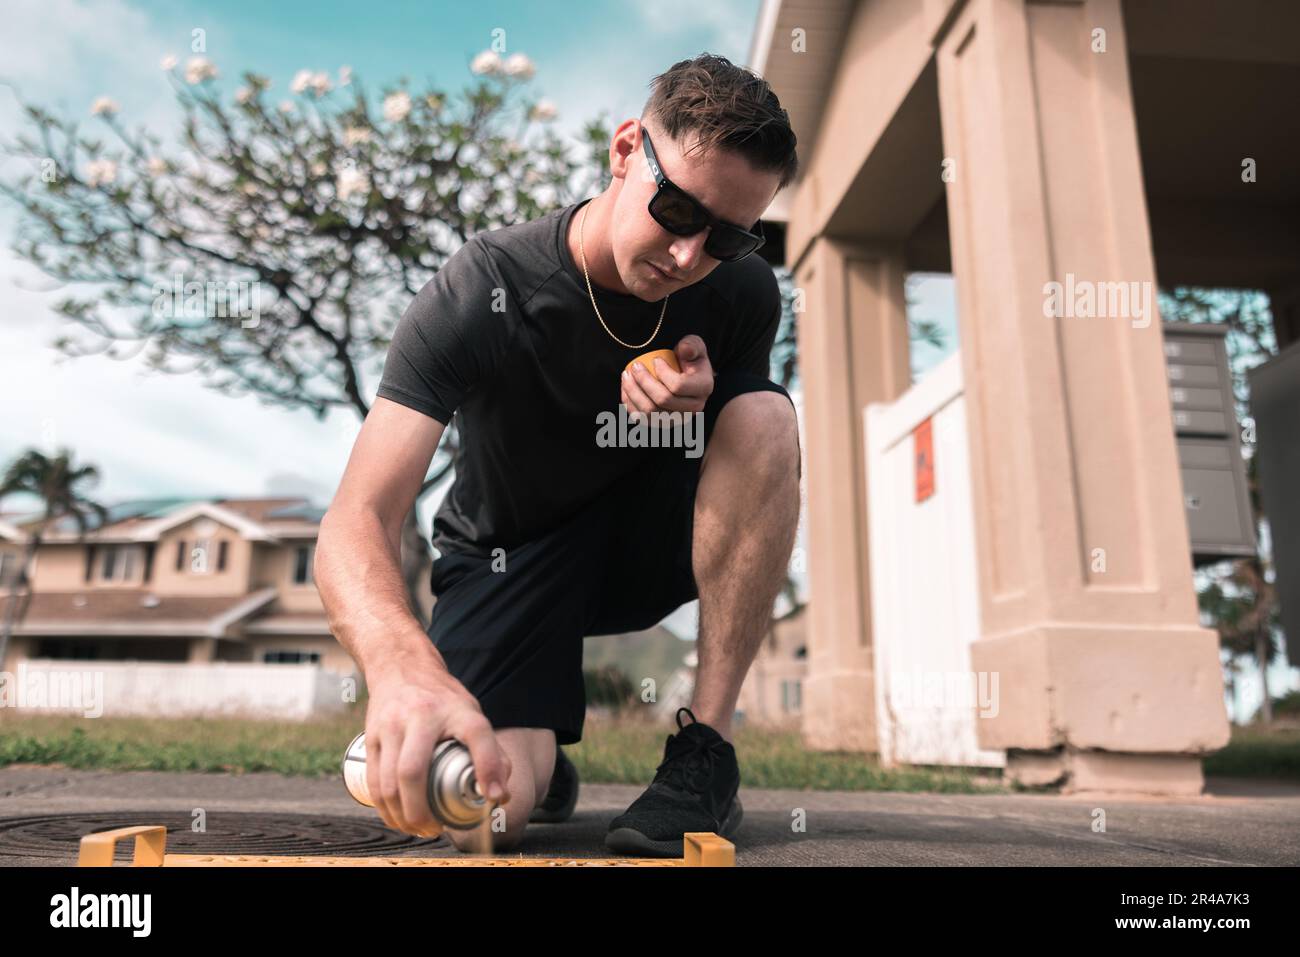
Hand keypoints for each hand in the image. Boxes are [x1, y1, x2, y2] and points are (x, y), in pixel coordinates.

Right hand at [363, 658, 511, 836]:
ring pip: (388, 781)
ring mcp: (392, 724)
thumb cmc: (443, 699)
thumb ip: (491, 752)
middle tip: (435, 829)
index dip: (488, 767)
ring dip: (401, 815)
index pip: (477, 734)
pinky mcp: (371, 734)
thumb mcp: (472, 714)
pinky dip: (384, 807)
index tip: (493, 797)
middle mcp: (423, 715)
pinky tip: (396, 818)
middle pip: (413, 771)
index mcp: (457, 709)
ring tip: (417, 828)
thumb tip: (500, 795)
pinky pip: (374, 779)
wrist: (401, 667)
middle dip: (421, 811)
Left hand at [621, 334, 713, 418]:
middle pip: (663, 400)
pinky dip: (630, 405)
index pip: (678, 386)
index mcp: (704, 388)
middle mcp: (694, 408)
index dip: (663, 373)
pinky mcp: (663, 424)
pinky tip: (625, 389)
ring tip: (626, 375)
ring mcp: (678, 419)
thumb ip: (691, 345)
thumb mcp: (694, 345)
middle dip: (644, 382)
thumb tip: (684, 351)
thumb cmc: (689, 357)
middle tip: (634, 366)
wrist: (687, 375)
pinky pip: (643, 419)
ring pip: (650, 412)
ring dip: (633, 393)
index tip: (655, 360)